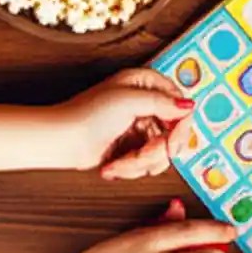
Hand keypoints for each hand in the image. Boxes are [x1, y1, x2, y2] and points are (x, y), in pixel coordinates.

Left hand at [56, 68, 193, 178]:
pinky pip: (149, 163)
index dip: (180, 127)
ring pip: (162, 152)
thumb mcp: (128, 101)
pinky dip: (132, 168)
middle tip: (140, 156)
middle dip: (155, 151)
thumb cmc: (86, 115)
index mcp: (146, 84)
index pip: (181, 105)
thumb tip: (189, 105)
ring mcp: (141, 127)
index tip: (171, 143)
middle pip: (174, 133)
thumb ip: (162, 102)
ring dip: (140, 163)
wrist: (62, 142)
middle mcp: (147, 104)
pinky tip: (114, 165)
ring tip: (119, 162)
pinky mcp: (134, 147)